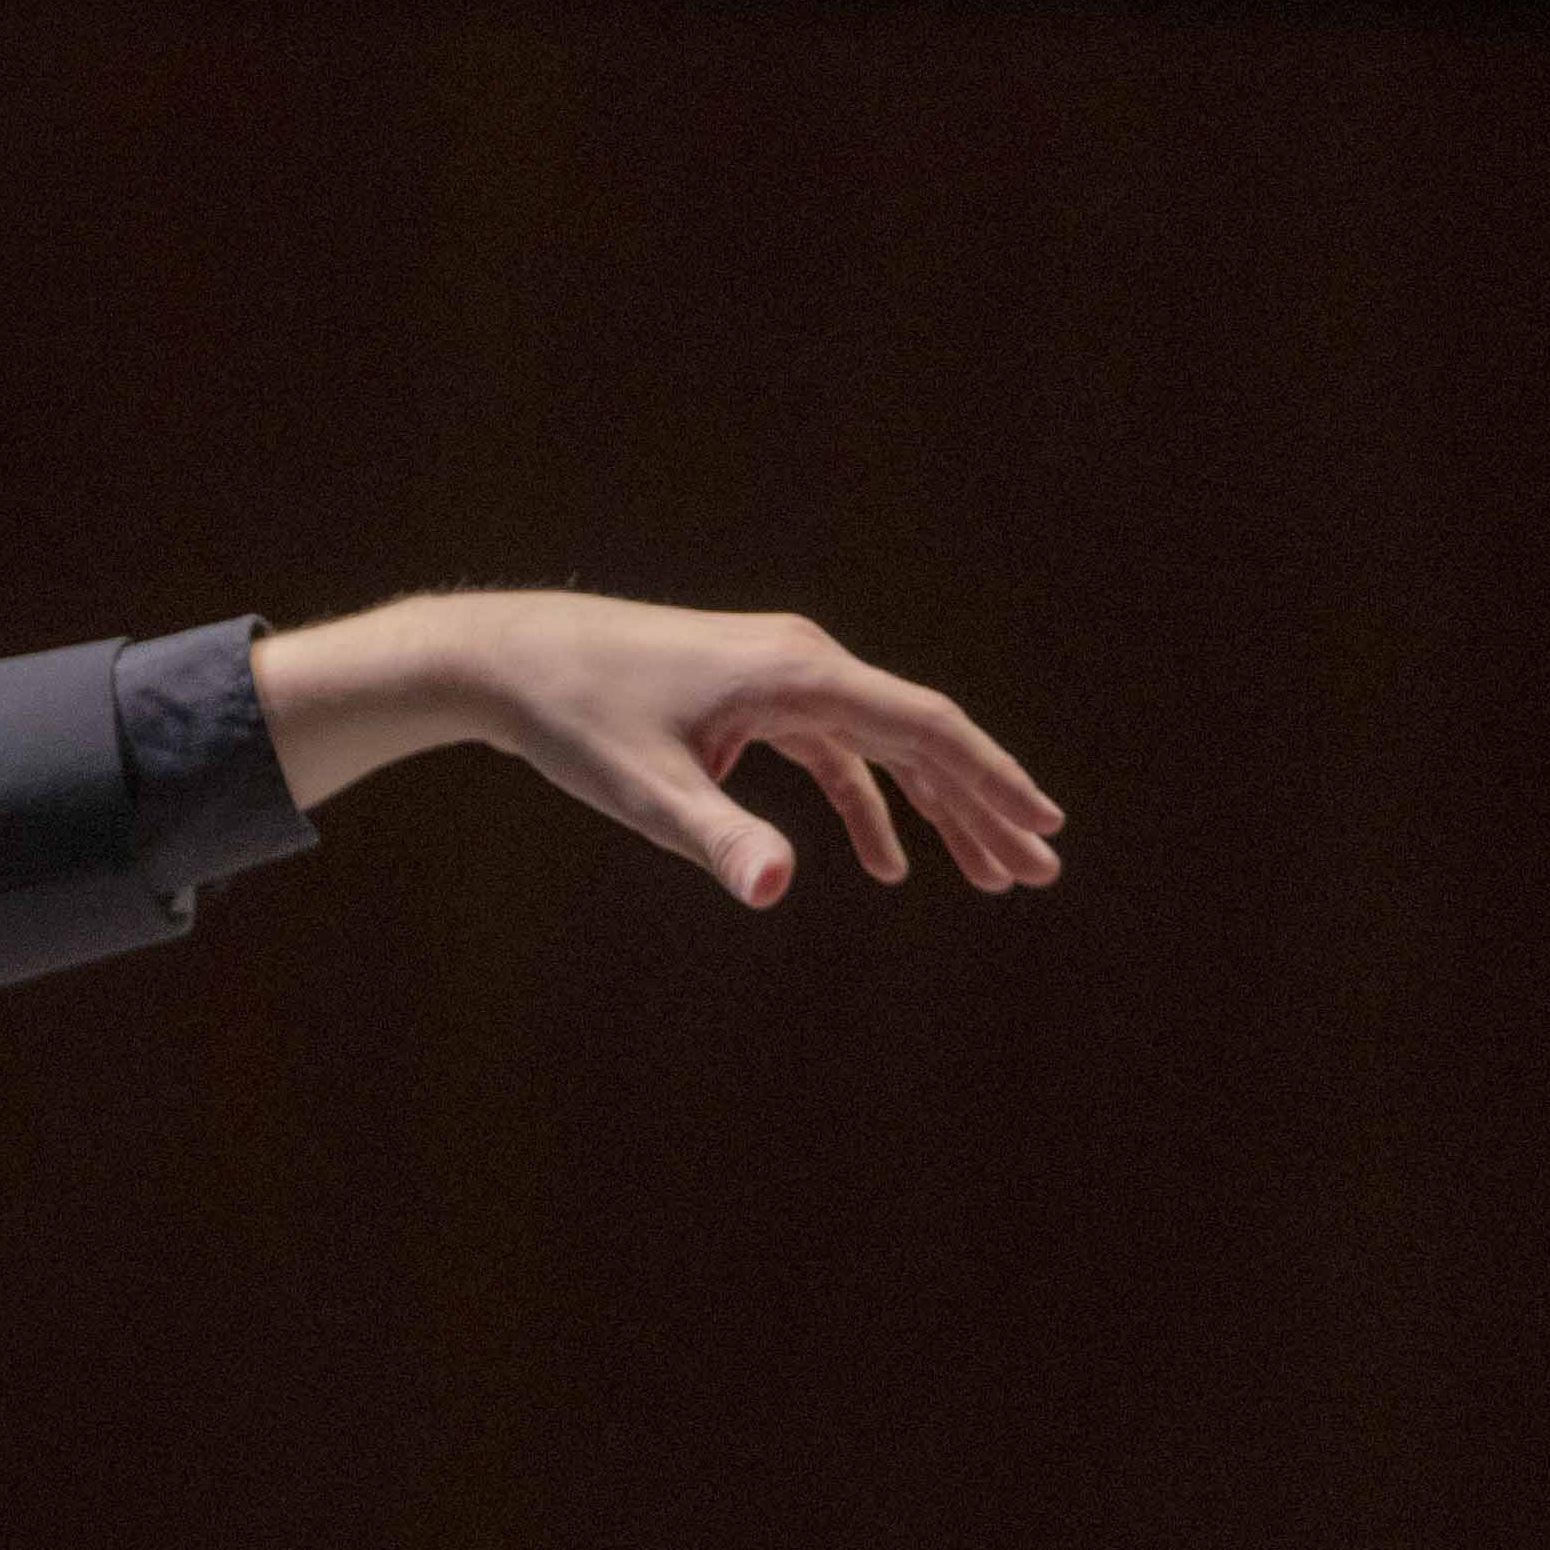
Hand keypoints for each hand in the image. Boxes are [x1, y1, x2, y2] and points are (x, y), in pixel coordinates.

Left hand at [253, 591, 1061, 904]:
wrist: (504, 660)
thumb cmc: (573, 719)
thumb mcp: (647, 791)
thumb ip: (719, 838)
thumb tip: (771, 890)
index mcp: (800, 674)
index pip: (926, 728)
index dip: (992, 782)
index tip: (1044, 831)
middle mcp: (803, 661)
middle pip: (921, 736)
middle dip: (981, 807)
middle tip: (1038, 874)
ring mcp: (778, 674)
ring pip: (882, 746)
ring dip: (934, 810)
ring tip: (986, 875)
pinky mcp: (749, 695)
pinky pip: (833, 751)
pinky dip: (867, 802)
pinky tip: (886, 862)